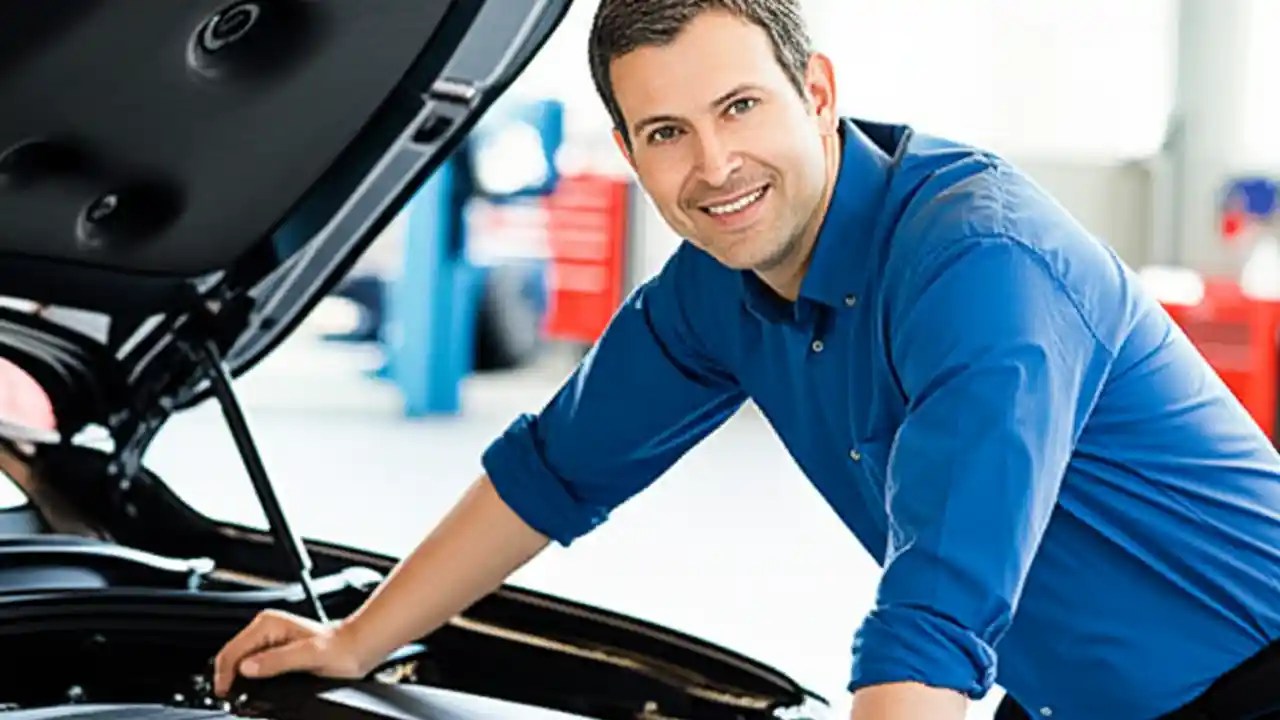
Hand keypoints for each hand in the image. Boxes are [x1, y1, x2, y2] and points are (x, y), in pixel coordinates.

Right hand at [212, 609, 369, 697]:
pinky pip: (249, 664)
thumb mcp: (308, 656)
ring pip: (238, 660)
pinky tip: (252, 687)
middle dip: (227, 676)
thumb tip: (247, 668)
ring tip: (238, 694)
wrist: (354, 649)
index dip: (225, 675)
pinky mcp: (273, 649)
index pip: (232, 650)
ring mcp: (268, 639)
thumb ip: (276, 661)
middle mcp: (266, 628)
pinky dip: (246, 677)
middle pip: (231, 655)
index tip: (226, 694)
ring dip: (235, 677)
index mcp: (268, 624)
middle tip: (230, 698)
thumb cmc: (339, 650)